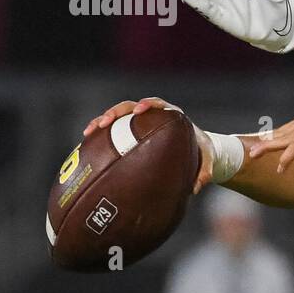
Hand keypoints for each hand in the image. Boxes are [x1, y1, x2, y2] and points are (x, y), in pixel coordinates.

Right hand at [82, 97, 213, 193]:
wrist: (197, 150)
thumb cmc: (202, 151)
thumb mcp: (207, 160)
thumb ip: (205, 171)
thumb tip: (196, 188)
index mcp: (171, 115)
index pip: (157, 104)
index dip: (147, 104)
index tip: (140, 110)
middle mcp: (153, 116)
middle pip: (130, 107)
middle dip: (115, 112)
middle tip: (104, 122)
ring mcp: (139, 123)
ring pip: (117, 118)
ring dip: (101, 122)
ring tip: (87, 133)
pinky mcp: (130, 132)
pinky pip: (114, 132)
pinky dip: (102, 137)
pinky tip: (87, 147)